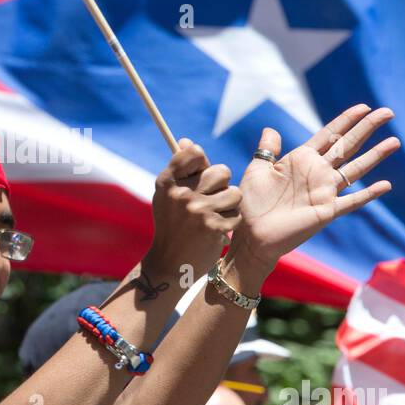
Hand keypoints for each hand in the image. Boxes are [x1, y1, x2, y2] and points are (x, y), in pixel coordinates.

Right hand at [144, 140, 242, 281]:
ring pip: (234, 193)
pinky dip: (231, 222)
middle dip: (222, 184)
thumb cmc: (172, 226)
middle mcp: (181, 194)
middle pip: (221, 171)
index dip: (203, 162)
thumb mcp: (168, 197)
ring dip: (230, 205)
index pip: (194, 154)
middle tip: (212, 198)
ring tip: (216, 215)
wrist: (170, 264)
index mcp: (167, 182)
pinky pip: (236, 213)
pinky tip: (218, 230)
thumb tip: (187, 141)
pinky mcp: (213, 227)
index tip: (201, 174)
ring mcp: (197, 210)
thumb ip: (181, 170)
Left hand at [230, 104, 399, 277]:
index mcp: (301, 159)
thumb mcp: (257, 170)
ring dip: (375, 155)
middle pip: (347, 145)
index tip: (364, 106)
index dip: (346, 120)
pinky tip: (385, 185)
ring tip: (395, 142)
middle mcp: (317, 172)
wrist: (251, 234)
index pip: (329, 134)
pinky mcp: (326, 211)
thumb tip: (271, 130)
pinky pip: (351, 201)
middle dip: (367, 128)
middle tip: (388, 112)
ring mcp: (324, 191)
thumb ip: (268, 150)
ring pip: (355, 169)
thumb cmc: (251, 204)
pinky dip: (368, 194)